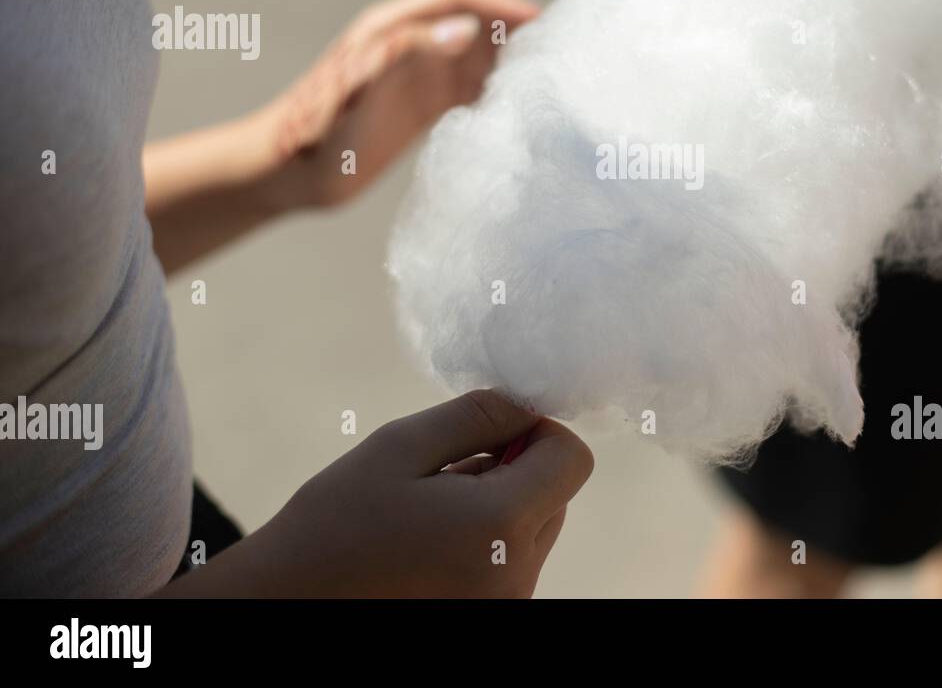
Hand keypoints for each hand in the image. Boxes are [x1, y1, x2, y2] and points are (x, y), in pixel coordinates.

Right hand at [161, 390, 593, 597]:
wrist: (288, 604)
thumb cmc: (336, 521)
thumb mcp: (401, 446)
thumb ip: (478, 415)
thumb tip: (529, 404)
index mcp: (500, 526)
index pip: (572, 458)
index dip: (537, 431)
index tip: (487, 433)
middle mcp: (516, 575)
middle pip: (558, 494)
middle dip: (516, 468)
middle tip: (445, 472)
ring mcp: (506, 604)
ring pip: (536, 527)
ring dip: (501, 505)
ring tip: (430, 512)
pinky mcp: (492, 617)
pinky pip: (513, 561)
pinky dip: (487, 540)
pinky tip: (431, 542)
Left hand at [262, 0, 538, 208]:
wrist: (286, 176)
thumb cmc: (316, 136)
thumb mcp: (360, 91)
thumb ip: (409, 53)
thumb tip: (468, 29)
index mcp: (391, 29)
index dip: (501, 5)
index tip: (543, 22)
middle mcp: (407, 46)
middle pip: (474, 24)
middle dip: (515, 31)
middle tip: (559, 51)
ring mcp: (414, 76)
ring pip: (475, 57)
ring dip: (510, 63)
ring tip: (547, 80)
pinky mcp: (417, 107)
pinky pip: (467, 90)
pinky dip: (496, 92)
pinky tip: (517, 110)